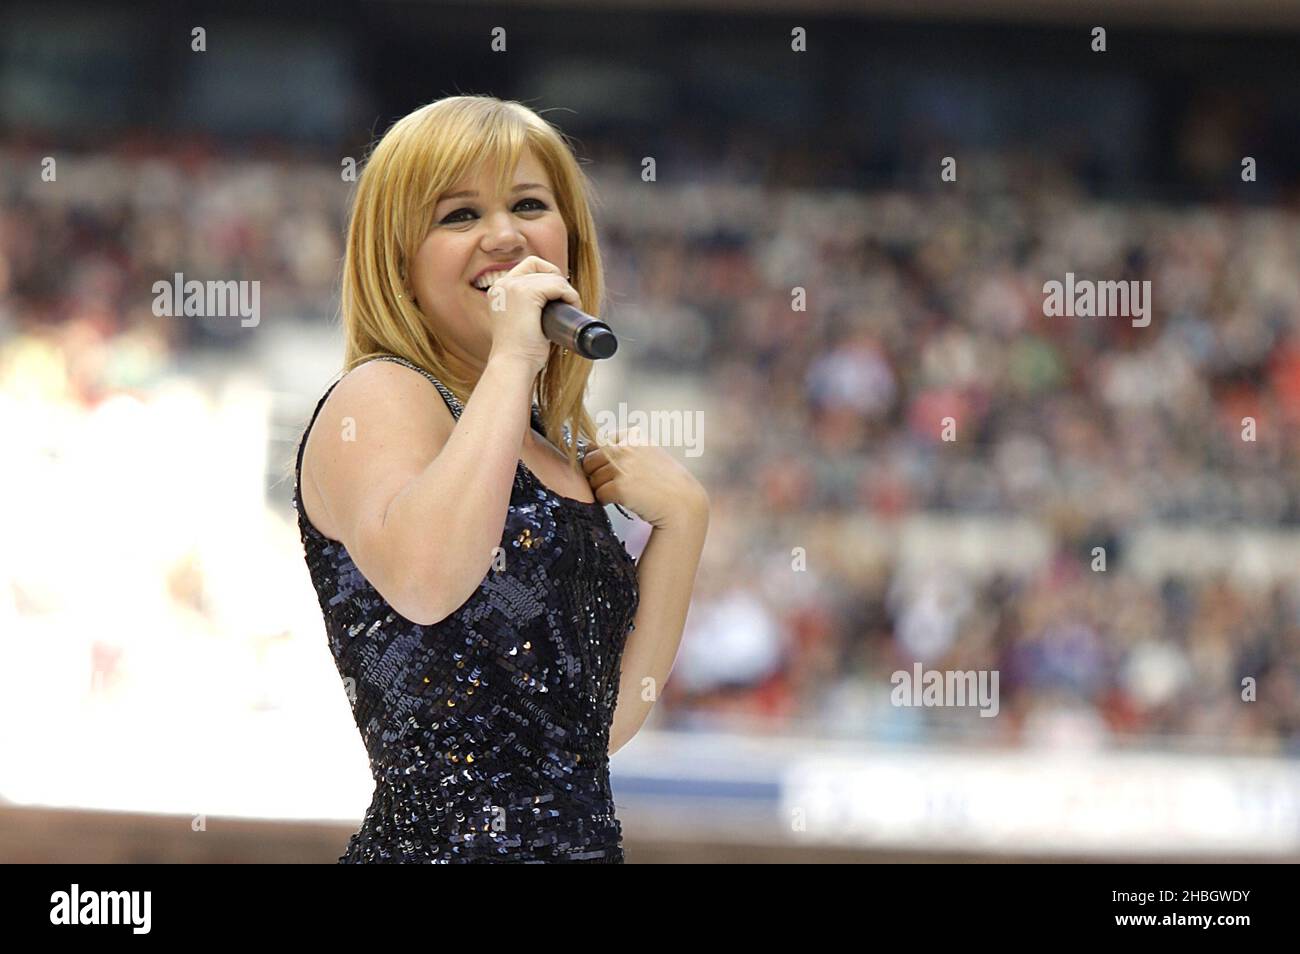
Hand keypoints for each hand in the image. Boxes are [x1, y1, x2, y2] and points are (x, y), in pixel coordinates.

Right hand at [483, 255, 580, 375]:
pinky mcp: (526, 293)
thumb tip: (555, 301)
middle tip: (566, 303)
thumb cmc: (520, 351)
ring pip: (552, 276)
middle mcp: (502, 284)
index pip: (528, 266)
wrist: (513, 365)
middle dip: (558, 281)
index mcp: (498, 290)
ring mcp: (513, 286)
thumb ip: (529, 307)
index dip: (547, 276)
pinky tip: (571, 307)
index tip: (557, 296)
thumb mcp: (520, 321)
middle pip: (539, 266)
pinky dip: (570, 295)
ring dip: (567, 291)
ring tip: (570, 309)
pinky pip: (558, 285)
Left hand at [582, 427, 708, 530]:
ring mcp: (623, 466)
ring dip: (602, 489)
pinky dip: (606, 501)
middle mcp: (626, 446)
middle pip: (590, 460)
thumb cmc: (665, 482)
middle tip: (613, 484)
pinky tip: (622, 501)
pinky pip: (599, 494)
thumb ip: (624, 448)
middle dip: (596, 473)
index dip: (600, 457)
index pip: (598, 441)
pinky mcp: (620, 487)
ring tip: (622, 493)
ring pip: (593, 479)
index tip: (612, 469)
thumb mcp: (648, 453)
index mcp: (633, 435)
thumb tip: (588, 450)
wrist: (683, 504)